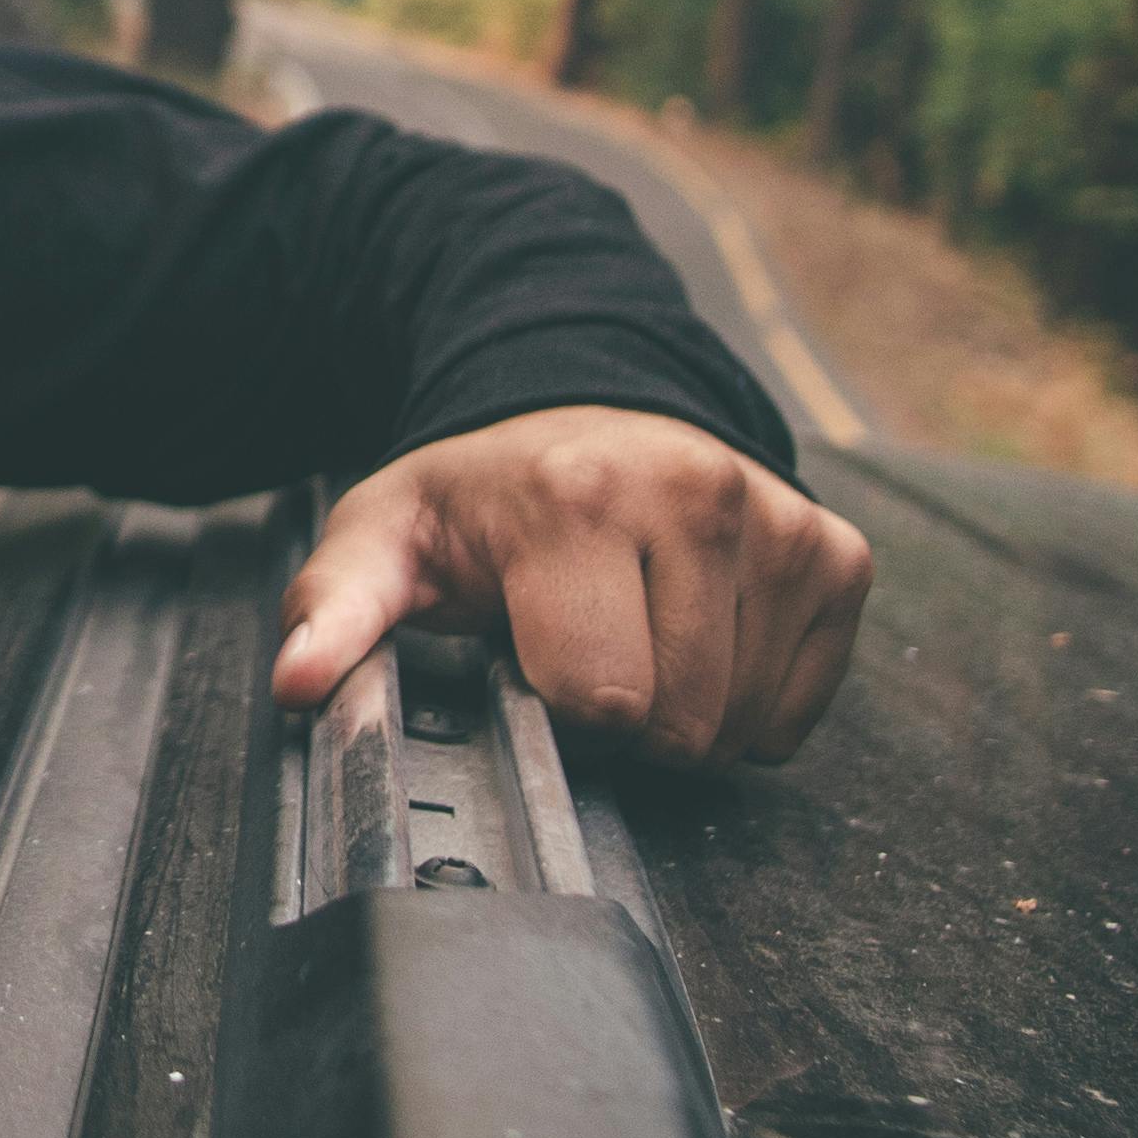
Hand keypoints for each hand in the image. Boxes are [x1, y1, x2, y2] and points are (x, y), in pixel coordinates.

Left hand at [272, 409, 870, 768]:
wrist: (587, 413)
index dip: (559, 712)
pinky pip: (802, 705)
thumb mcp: (385, 539)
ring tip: (637, 635)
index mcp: (577, 497)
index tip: (529, 664)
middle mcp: (695, 493)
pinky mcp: (836, 552)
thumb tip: (301, 683)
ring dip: (689, 710)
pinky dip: (751, 698)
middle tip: (586, 650)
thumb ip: (335, 610)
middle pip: (681, 724)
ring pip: (745, 723)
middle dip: (627, 721)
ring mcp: (779, 521)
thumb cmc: (487, 497)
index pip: (602, 701)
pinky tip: (699, 635)